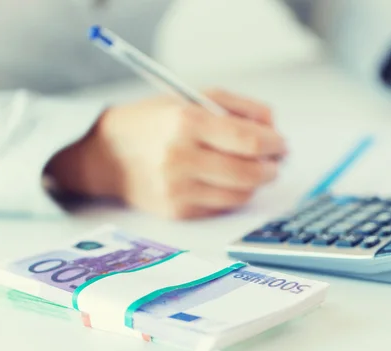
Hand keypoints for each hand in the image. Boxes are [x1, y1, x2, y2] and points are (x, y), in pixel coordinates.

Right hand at [46, 89, 286, 218]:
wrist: (109, 156)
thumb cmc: (155, 122)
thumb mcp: (192, 99)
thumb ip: (238, 107)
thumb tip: (273, 127)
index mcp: (185, 122)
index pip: (247, 140)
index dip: (274, 144)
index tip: (282, 144)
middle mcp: (180, 158)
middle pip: (248, 172)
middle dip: (271, 167)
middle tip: (276, 161)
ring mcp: (177, 189)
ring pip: (240, 194)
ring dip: (256, 183)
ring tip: (257, 170)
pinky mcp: (177, 211)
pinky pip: (222, 207)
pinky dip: (234, 194)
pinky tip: (230, 181)